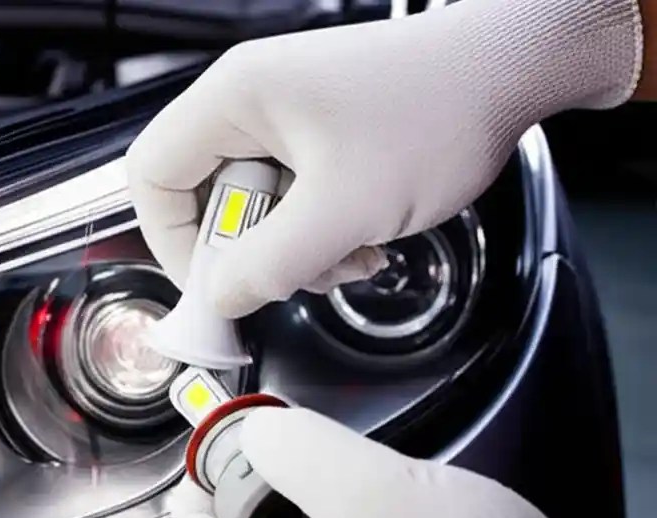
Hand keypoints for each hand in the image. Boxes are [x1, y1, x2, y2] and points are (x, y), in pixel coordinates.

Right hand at [126, 0, 638, 317]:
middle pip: (205, 196)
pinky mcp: (318, 130)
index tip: (213, 284)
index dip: (171, 240)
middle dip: (249, 251)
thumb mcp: (343, 210)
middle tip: (294, 274)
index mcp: (233, 99)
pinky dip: (320, 231)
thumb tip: (220, 299)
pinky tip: (365, 238)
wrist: (513, 71)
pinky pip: (291, 196)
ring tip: (349, 254)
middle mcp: (249, 100)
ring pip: (254, 205)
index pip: (152, 175)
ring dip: (293, 249)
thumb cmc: (434, 115)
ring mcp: (285, 114)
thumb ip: (270, 265)